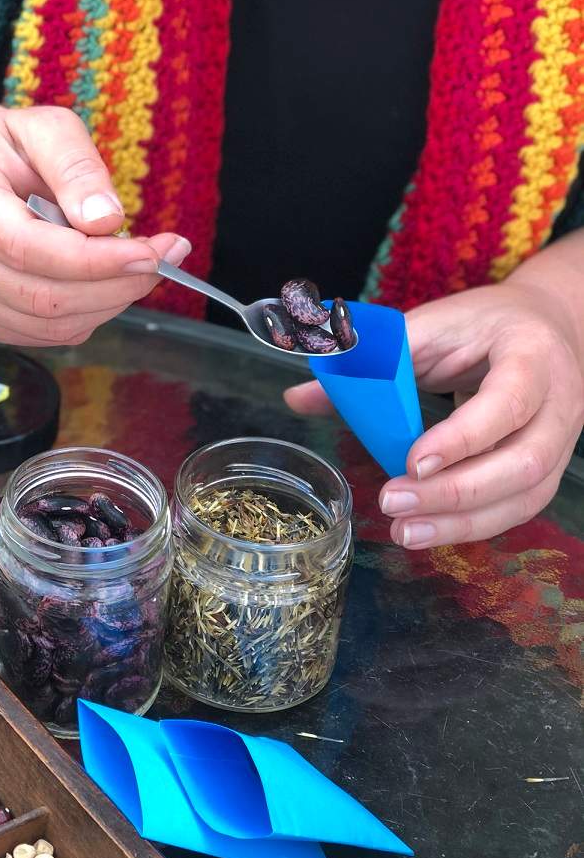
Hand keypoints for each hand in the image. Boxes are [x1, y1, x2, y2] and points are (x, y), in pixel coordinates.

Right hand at [0, 106, 190, 346]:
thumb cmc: (12, 148)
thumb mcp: (46, 127)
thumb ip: (75, 165)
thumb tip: (104, 221)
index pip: (24, 246)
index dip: (92, 260)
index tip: (150, 252)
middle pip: (40, 295)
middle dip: (115, 285)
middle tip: (166, 257)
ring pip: (47, 323)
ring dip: (109, 303)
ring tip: (142, 266)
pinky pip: (44, 334)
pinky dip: (89, 315)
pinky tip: (107, 283)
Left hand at [285, 282, 583, 547]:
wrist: (545, 326)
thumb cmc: (481, 326)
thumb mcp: (427, 327)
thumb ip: (368, 360)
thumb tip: (298, 397)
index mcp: (533, 354)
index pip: (508, 401)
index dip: (463, 437)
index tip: (412, 461)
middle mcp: (560, 402)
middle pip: (523, 462)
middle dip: (456, 491)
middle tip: (392, 501)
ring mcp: (560, 441)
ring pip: (525, 495)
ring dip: (462, 521)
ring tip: (404, 531)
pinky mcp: (548, 468)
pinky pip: (517, 507)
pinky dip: (472, 525)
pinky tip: (427, 531)